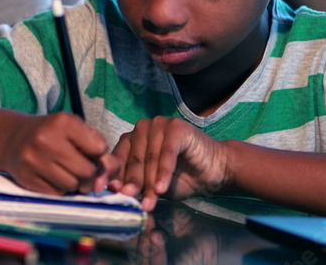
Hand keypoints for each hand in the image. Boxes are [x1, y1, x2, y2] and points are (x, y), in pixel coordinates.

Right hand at [0, 112, 117, 194]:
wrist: (12, 138)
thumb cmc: (51, 134)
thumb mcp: (74, 130)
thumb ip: (98, 149)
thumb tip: (108, 178)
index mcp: (62, 122)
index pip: (99, 149)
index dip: (98, 155)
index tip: (89, 151)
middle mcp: (46, 139)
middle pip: (87, 171)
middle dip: (89, 174)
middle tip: (80, 168)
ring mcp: (34, 159)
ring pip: (72, 185)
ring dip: (74, 183)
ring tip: (65, 172)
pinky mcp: (26, 177)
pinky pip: (57, 193)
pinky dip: (59, 189)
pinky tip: (52, 177)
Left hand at [110, 117, 231, 210]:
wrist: (215, 170)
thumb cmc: (181, 178)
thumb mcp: (152, 185)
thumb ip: (136, 184)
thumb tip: (116, 191)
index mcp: (132, 139)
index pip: (118, 158)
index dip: (114, 177)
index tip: (111, 194)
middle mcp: (142, 128)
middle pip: (133, 158)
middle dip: (132, 182)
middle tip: (129, 200)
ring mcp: (159, 124)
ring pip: (149, 157)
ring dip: (148, 181)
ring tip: (148, 202)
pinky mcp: (176, 127)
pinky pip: (166, 153)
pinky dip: (163, 172)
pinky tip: (161, 188)